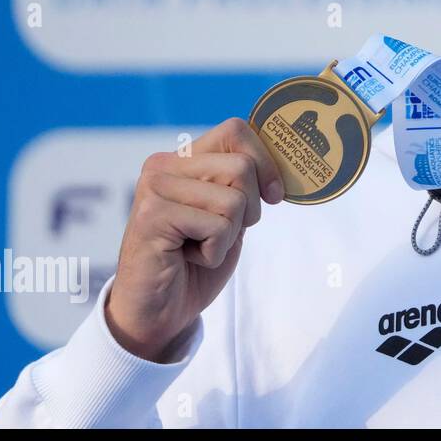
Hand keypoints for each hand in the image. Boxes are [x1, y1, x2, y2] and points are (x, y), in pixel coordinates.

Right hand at [105, 118, 282, 361]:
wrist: (161, 310)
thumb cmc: (197, 260)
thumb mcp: (230, 213)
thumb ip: (246, 183)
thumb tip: (289, 158)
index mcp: (183, 158)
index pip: (237, 130)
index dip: (266, 163)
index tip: (273, 196)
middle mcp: (162, 165)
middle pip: (242, 167)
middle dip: (248, 210)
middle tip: (218, 233)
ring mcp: (154, 188)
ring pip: (234, 200)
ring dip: (228, 235)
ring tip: (198, 246)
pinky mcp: (151, 217)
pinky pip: (217, 226)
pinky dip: (215, 252)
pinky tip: (188, 258)